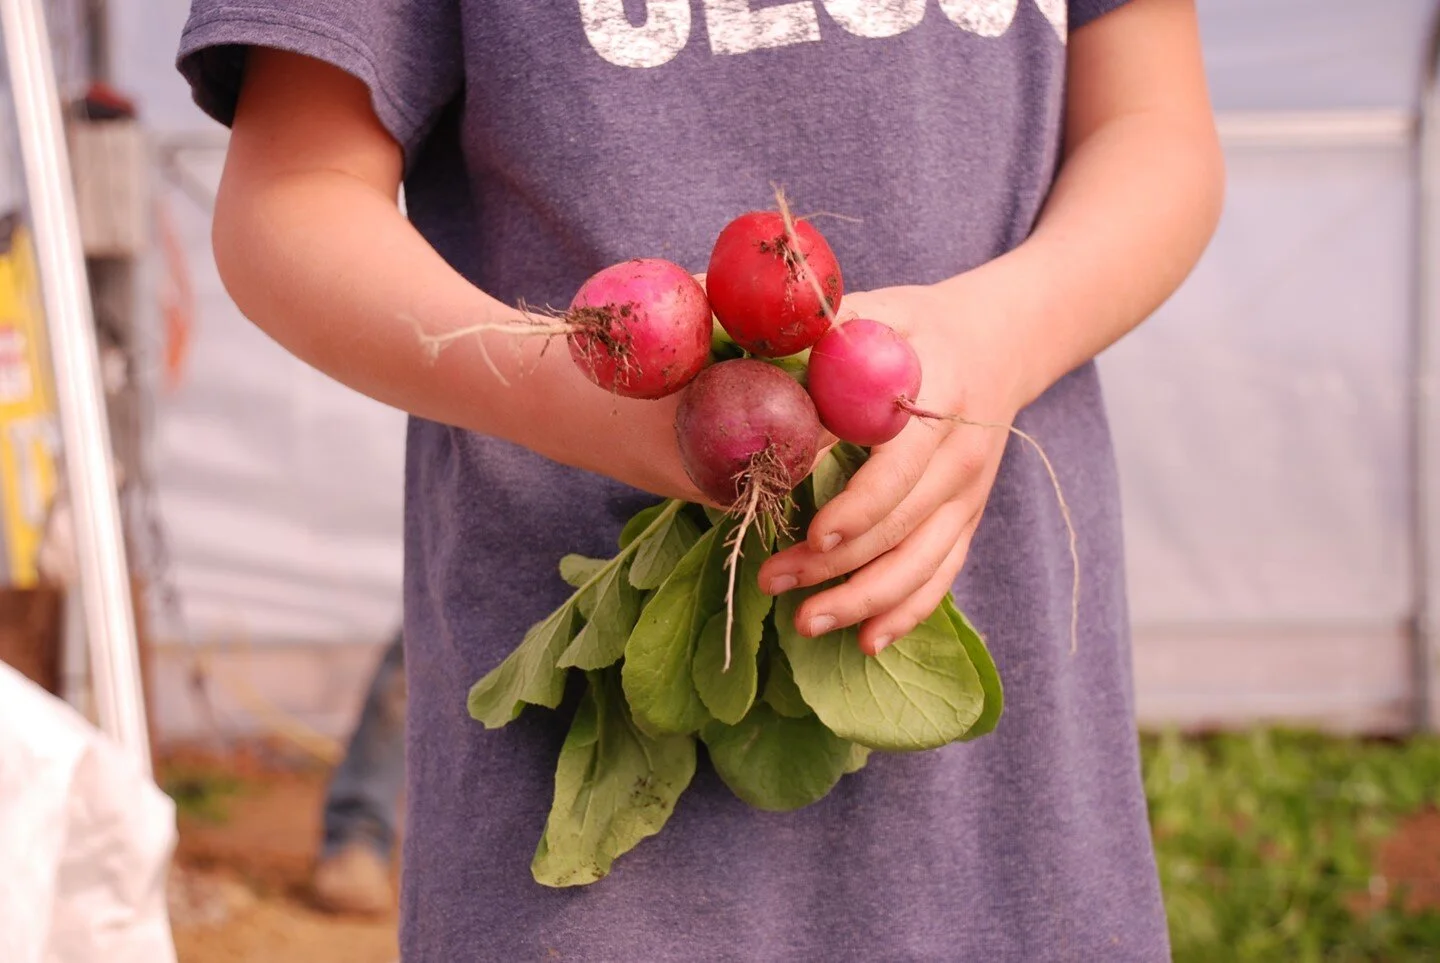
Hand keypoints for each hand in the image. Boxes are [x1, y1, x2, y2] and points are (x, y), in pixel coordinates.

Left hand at [757, 274, 1027, 654]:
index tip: (812, 535)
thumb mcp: (878, 312)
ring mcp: (968, 496)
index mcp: (938, 401)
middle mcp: (961, 457)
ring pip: (921, 564)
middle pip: (902, 527)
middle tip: (770, 581)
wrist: (997, 343)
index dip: (859, 507)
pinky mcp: (966, 520)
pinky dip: (906, 613)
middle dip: (835, 564)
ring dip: (863, 600)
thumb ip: (827, 336)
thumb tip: (756, 351)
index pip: (901, 469)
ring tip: (804, 624)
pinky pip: (942, 576)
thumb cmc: (917, 328)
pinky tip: (867, 642)